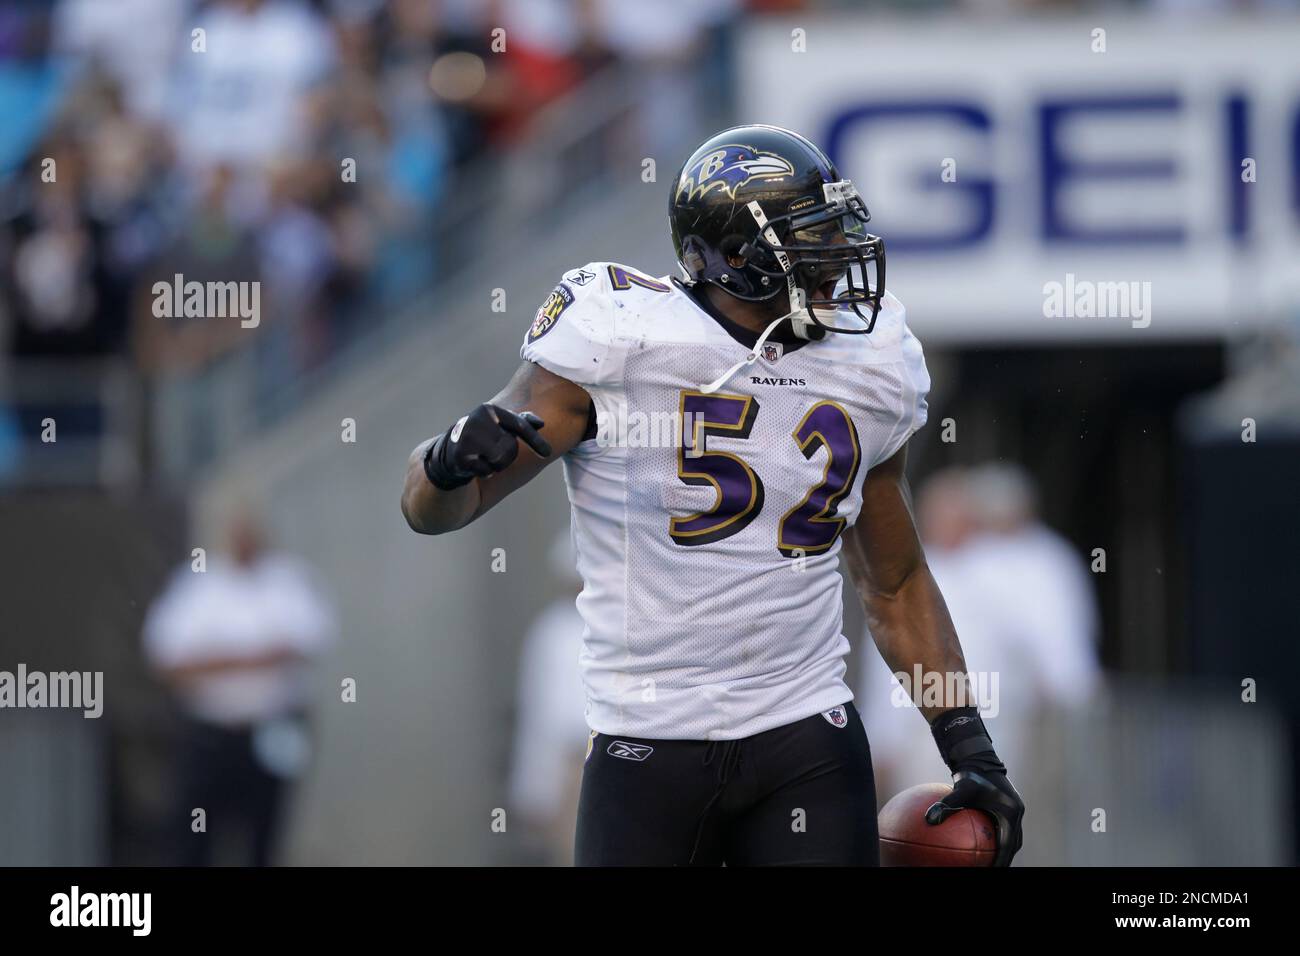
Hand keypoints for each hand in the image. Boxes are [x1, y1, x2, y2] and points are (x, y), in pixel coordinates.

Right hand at [425, 403, 550, 488]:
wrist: (451, 449)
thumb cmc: (484, 435)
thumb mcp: (501, 424)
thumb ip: (521, 422)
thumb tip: (541, 423)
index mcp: (490, 410)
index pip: (519, 425)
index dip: (535, 440)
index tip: (548, 453)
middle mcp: (478, 420)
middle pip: (511, 447)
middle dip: (507, 455)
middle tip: (492, 452)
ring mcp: (468, 437)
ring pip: (500, 459)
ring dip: (497, 464)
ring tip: (485, 458)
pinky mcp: (461, 455)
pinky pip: (487, 470)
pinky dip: (485, 472)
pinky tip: (476, 465)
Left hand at [925, 769, 1024, 866]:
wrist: (978, 757)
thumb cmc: (970, 773)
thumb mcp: (959, 790)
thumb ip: (946, 804)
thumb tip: (929, 819)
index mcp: (1010, 812)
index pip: (1008, 845)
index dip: (1001, 861)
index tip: (993, 870)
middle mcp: (1015, 813)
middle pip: (1013, 844)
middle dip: (1004, 858)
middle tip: (992, 868)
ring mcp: (1012, 810)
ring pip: (1011, 837)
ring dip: (1002, 850)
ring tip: (988, 861)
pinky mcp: (1005, 807)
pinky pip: (1002, 827)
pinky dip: (994, 838)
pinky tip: (978, 844)